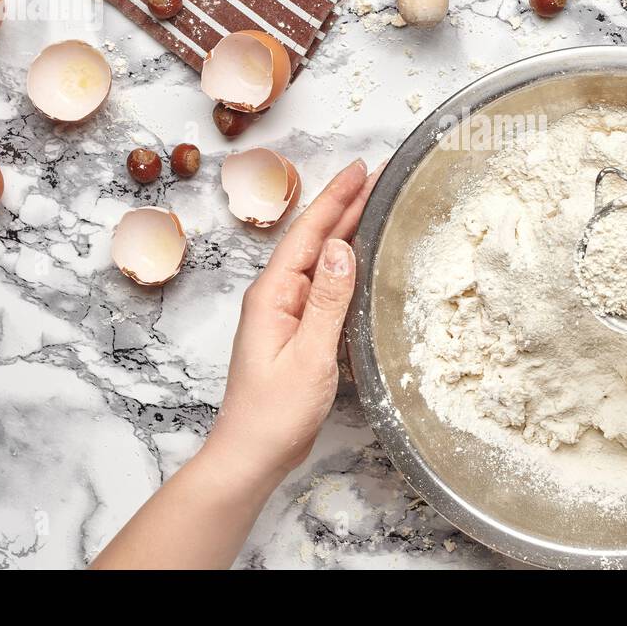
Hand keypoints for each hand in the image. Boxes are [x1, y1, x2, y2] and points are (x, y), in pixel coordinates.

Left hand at [202, 158, 377, 493]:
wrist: (251, 456)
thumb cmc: (274, 414)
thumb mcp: (308, 356)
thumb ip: (327, 301)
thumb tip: (341, 247)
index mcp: (273, 295)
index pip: (308, 234)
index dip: (336, 199)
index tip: (361, 169)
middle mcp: (275, 296)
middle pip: (313, 240)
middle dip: (344, 204)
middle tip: (375, 175)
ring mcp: (284, 313)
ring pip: (318, 259)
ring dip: (344, 228)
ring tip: (372, 202)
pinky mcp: (295, 330)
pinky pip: (322, 284)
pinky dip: (343, 262)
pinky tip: (358, 256)